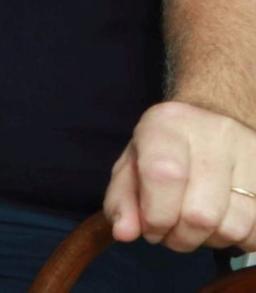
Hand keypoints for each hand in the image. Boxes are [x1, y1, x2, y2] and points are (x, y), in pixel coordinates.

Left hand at [105, 100, 255, 252]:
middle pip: (201, 213)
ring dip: (210, 240)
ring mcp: (251, 153)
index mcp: (169, 124)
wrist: (211, 125)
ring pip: (234, 226)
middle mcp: (215, 133)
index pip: (165, 175)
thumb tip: (125, 233)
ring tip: (196, 227)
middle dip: (180, 237)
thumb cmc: (164, 151)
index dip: (155, 215)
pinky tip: (223, 223)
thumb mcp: (131, 167)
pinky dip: (239, 239)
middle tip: (171, 232)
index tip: (150, 228)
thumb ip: (121, 200)